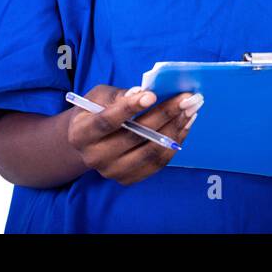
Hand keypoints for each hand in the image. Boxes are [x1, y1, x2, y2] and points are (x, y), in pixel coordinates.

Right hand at [66, 84, 201, 185]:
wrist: (87, 142)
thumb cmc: (96, 111)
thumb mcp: (98, 96)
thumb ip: (118, 95)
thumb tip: (142, 92)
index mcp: (81, 134)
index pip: (107, 121)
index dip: (129, 108)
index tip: (152, 94)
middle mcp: (94, 157)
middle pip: (134, 136)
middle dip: (164, 115)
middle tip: (186, 99)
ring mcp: (112, 171)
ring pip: (149, 152)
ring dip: (174, 130)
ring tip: (191, 111)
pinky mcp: (128, 179)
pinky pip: (157, 163)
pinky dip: (174, 144)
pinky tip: (184, 126)